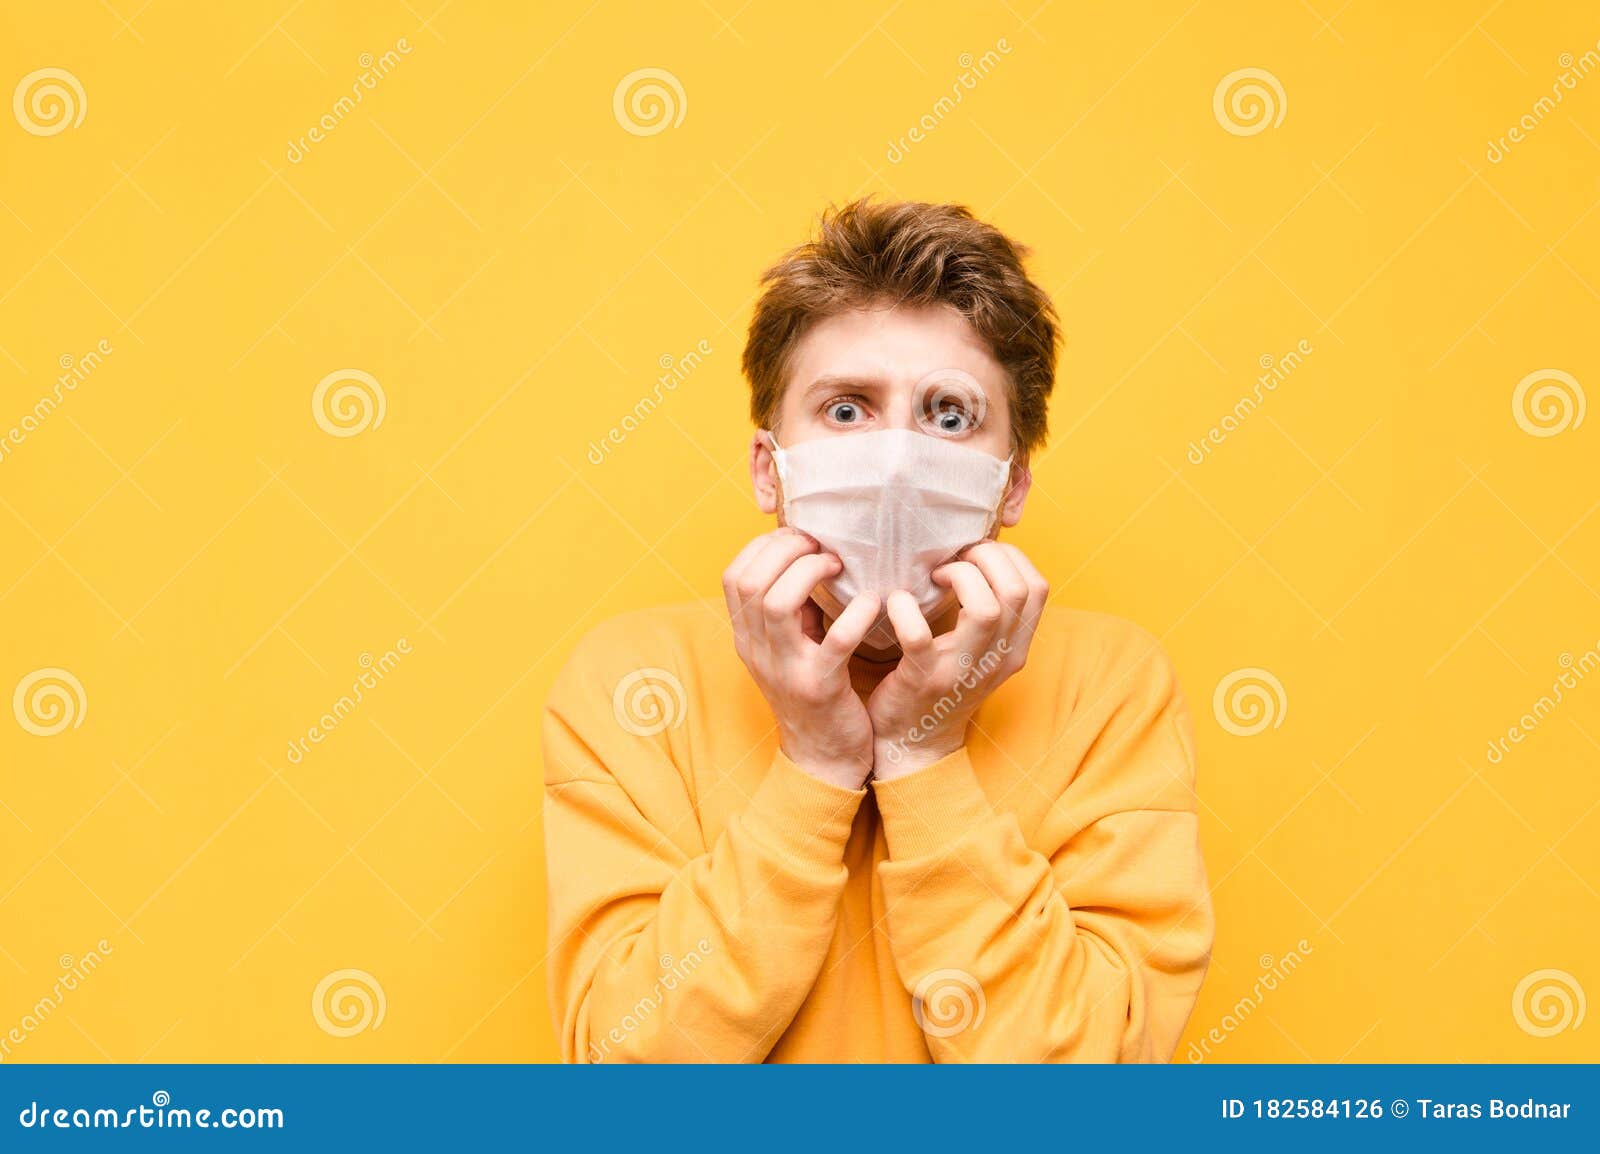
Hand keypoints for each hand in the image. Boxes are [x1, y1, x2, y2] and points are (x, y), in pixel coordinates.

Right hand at [723, 529, 881, 788]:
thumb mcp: (791, 646)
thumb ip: (795, 608)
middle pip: (750, 582)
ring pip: (777, 603)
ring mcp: (786, 670)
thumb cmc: (814, 691)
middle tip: (822, 548)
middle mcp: (758, 651)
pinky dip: (855, 614)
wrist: (824, 758)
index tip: (800, 538)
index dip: (764, 546)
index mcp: (748, 638)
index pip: (733, 577)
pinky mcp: (821, 688)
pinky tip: (872, 602)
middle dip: (786, 550)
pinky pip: (834, 642)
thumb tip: (811, 555)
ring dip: (810, 573)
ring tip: (838, 567)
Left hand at [867, 542, 1047, 779]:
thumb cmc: (942, 684)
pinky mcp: (924, 680)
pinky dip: (904, 608)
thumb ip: (989, 614)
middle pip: (1018, 590)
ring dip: (958, 576)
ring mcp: (963, 671)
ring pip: (986, 608)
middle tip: (954, 557)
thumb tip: (979, 553)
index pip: (1037, 588)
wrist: (914, 743)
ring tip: (934, 577)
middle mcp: (997, 659)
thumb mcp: (980, 652)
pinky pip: (918, 636)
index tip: (977, 551)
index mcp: (1013, 648)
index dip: (1010, 557)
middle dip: (986, 557)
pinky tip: (896, 601)